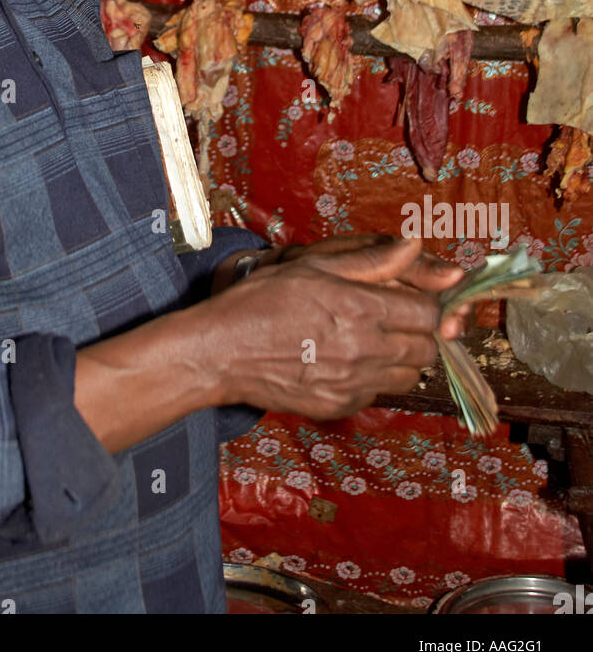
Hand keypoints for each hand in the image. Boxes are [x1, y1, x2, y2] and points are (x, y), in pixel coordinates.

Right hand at [206, 235, 448, 419]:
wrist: (221, 351)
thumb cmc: (262, 301)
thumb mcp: (313, 266)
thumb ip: (371, 261)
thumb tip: (416, 245)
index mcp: (362, 309)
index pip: (429, 314)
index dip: (424, 305)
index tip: (408, 301)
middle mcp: (365, 350)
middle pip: (426, 350)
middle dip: (417, 334)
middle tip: (392, 322)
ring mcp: (353, 383)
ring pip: (408, 377)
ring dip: (399, 360)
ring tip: (369, 343)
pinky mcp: (340, 406)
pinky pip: (377, 395)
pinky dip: (371, 381)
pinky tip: (344, 363)